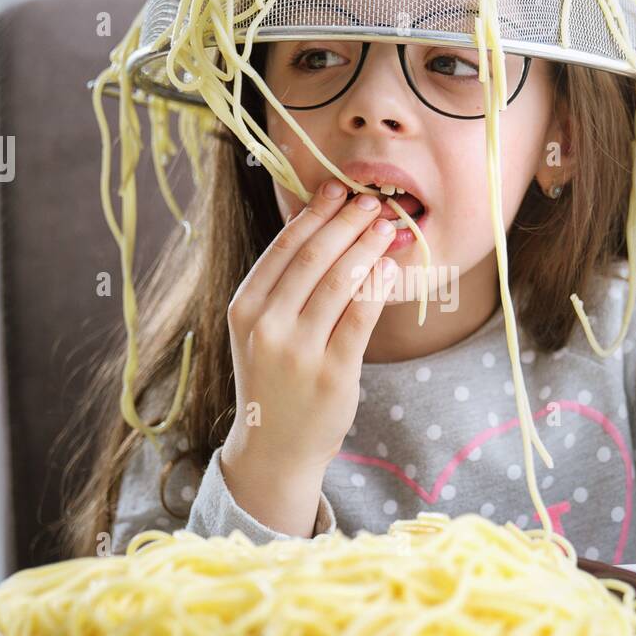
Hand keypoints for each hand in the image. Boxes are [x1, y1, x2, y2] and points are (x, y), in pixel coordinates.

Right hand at [224, 179, 397, 473]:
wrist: (274, 446)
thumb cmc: (274, 380)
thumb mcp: (260, 330)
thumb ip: (284, 285)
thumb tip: (325, 226)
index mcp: (244, 307)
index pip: (284, 246)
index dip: (316, 212)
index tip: (339, 189)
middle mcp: (267, 325)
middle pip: (314, 257)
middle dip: (347, 222)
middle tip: (373, 201)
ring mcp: (299, 351)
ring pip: (340, 282)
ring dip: (368, 246)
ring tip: (388, 226)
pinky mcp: (333, 372)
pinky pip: (361, 317)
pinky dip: (378, 285)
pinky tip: (390, 266)